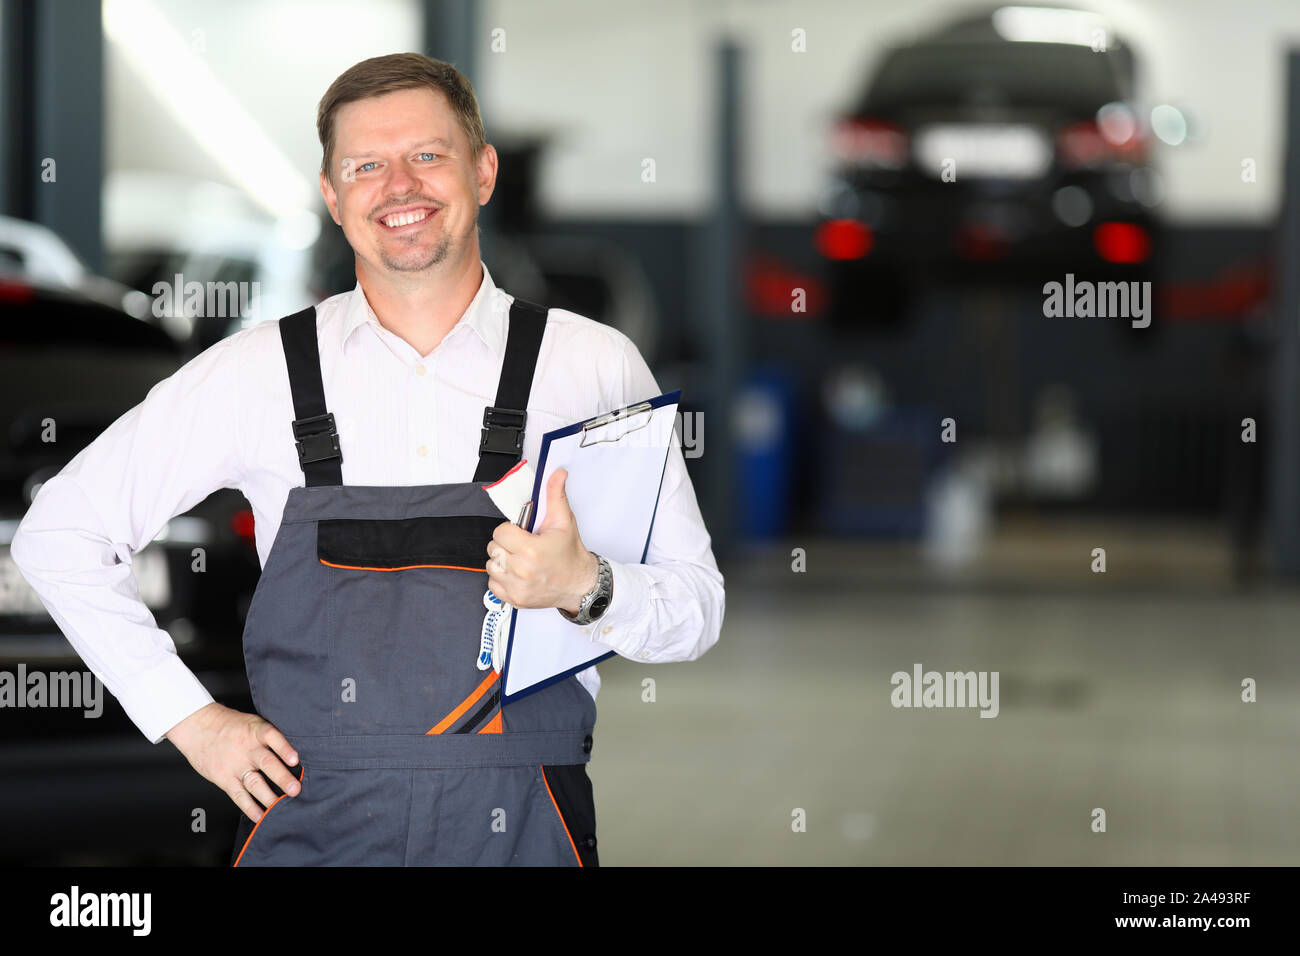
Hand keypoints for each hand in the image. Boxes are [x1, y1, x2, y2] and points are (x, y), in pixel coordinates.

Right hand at [164, 701, 300, 823]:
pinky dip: (250, 807)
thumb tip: (296, 750)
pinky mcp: (224, 778)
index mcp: (256, 731)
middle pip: (267, 763)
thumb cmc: (230, 725)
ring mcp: (235, 765)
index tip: (295, 760)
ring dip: (269, 797)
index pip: (273, 738)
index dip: (284, 749)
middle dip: (282, 778)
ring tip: (280, 808)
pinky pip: (239, 795)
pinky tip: (260, 816)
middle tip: (295, 790)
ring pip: (254, 783)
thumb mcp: (252, 722)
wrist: (198, 727)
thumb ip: (270, 736)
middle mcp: (247, 748)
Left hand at [486, 468, 598, 612]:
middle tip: (521, 546)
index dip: (510, 530)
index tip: (521, 533)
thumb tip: (558, 474)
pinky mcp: (514, 599)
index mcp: (531, 550)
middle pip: (493, 548)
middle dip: (505, 544)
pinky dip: (502, 579)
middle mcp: (521, 570)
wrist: (580, 585)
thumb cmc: (571, 555)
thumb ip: (555, 495)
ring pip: (491, 566)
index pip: (500, 532)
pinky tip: (517, 574)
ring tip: (519, 560)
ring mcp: (517, 587)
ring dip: (502, 561)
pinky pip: (493, 585)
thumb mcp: (564, 522)